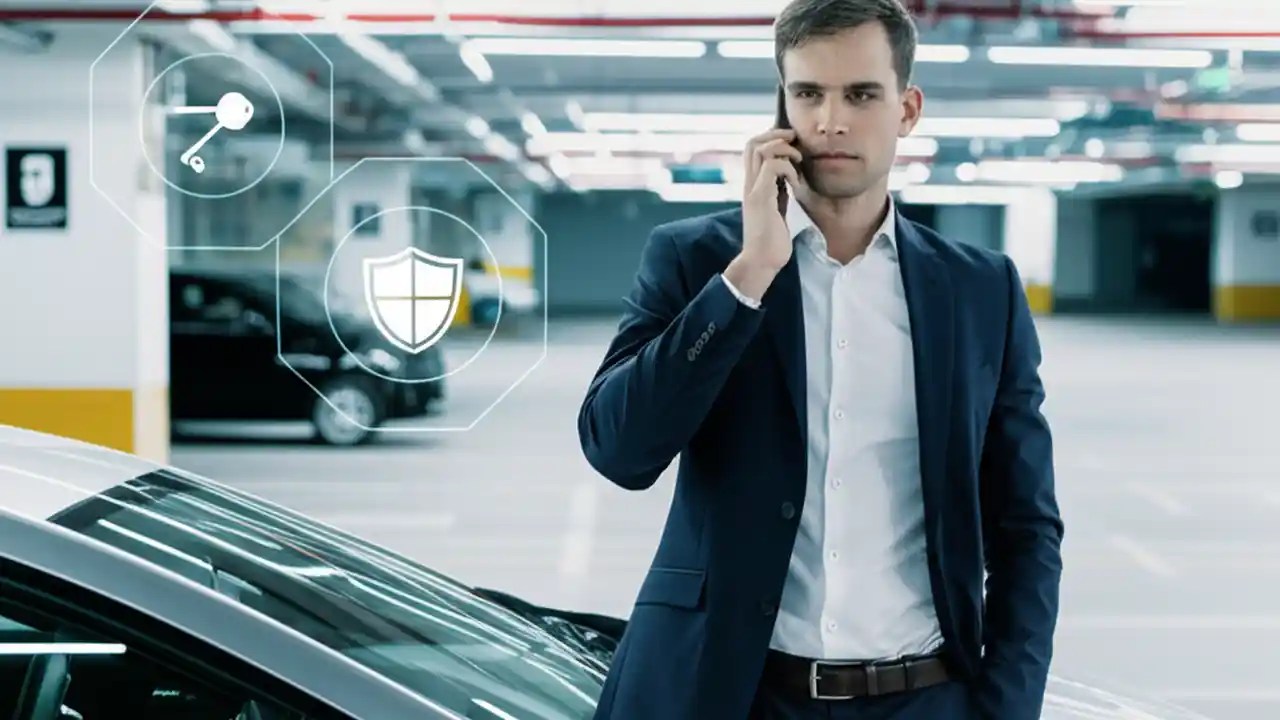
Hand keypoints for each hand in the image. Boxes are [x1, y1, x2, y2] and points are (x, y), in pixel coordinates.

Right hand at [724, 129, 805, 302]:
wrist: (762, 262)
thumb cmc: (772, 240)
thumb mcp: (776, 208)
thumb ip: (778, 191)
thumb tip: (788, 176)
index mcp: (752, 185)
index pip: (753, 149)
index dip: (771, 139)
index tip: (791, 144)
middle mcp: (749, 184)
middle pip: (753, 143)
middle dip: (776, 135)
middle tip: (795, 142)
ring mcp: (753, 190)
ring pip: (760, 150)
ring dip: (784, 149)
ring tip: (798, 161)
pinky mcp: (761, 198)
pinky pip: (772, 167)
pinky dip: (788, 168)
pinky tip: (797, 182)